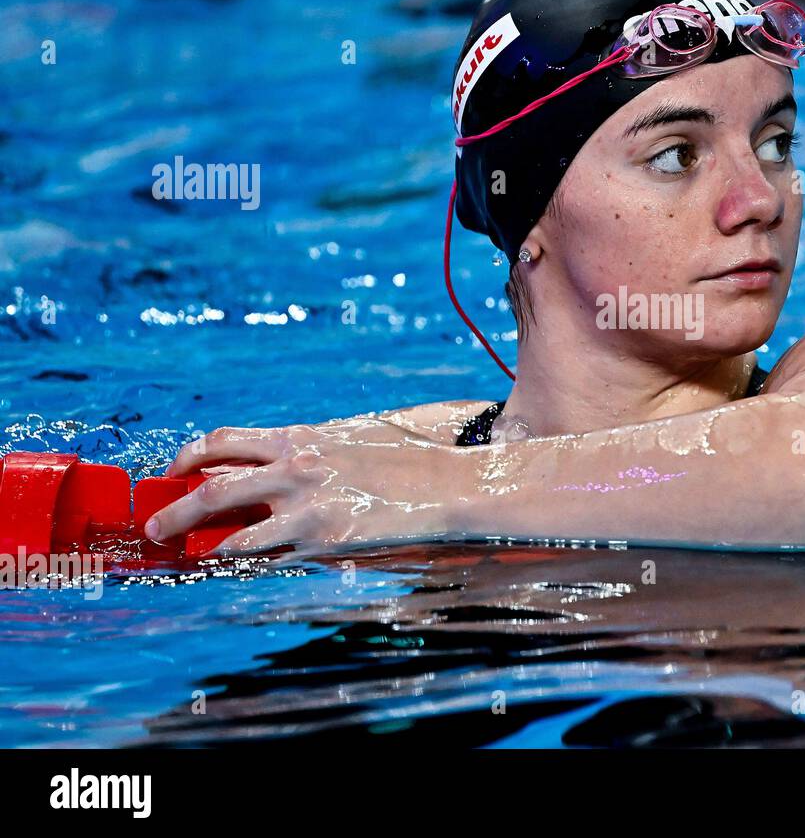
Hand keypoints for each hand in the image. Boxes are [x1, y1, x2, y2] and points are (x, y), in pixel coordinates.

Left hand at [147, 418, 452, 554]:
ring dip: (200, 546)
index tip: (172, 472)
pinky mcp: (328, 541)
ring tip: (185, 556)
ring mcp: (310, 507)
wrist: (446, 482)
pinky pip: (274, 557)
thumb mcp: (346, 440)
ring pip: (233, 532)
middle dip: (174, 509)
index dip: (187, 457)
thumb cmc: (400, 458)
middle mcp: (296, 468)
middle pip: (213, 488)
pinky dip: (248, 564)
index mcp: (299, 438)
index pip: (224, 442)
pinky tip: (236, 570)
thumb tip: (260, 471)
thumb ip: (302, 452)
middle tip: (154, 526)